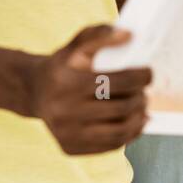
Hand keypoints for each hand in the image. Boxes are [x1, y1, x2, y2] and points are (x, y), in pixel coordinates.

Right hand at [29, 25, 151, 155]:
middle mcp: (63, 110)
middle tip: (144, 92)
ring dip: (138, 120)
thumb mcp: (76, 45)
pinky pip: (109, 146)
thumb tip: (129, 35)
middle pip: (120, 108)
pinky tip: (134, 123)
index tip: (148, 73)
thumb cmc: (62, 66)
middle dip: (140, 98)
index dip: (140, 77)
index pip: (114, 82)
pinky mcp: (69, 148)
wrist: (34, 91)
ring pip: (119, 133)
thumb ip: (100, 35)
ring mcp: (66, 133)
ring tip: (142, 108)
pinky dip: (128, 135)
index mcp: (66, 82)